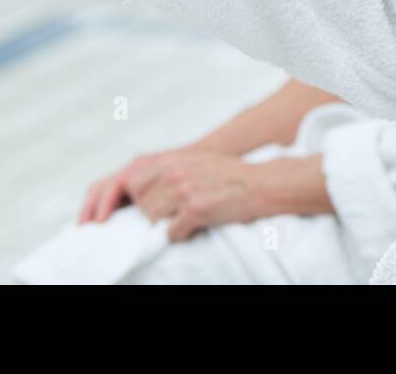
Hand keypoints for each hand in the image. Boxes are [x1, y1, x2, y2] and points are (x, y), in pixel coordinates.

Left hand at [129, 150, 272, 242]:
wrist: (261, 184)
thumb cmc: (233, 176)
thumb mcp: (198, 161)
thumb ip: (173, 169)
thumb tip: (149, 184)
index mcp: (173, 161)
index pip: (133, 182)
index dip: (139, 198)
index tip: (151, 206)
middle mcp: (175, 173)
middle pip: (142, 203)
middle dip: (152, 214)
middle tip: (172, 216)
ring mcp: (184, 191)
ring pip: (153, 219)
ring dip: (166, 225)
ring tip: (184, 222)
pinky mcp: (195, 209)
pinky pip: (171, 232)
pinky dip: (180, 235)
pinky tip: (193, 228)